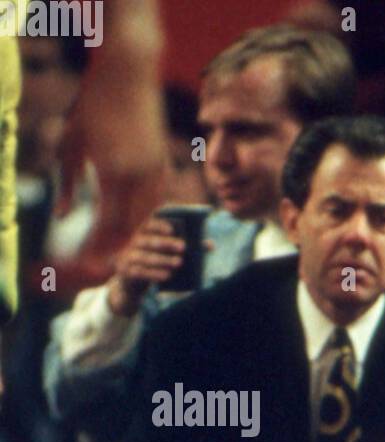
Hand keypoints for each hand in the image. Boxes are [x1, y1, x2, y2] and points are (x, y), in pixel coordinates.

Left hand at [57, 0, 167, 268]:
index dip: (97, 248)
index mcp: (116, 173)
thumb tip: (63, 216)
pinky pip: (154, 204)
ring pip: (146, 219)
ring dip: (130, 237)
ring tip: (115, 254)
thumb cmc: (95, 102)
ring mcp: (157, 174)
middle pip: (130, 228)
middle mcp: (142, 179)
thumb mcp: (71, 141)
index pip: (108, 224)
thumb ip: (67, 182)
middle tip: (98, 268)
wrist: (131, 73)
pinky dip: (142, 220)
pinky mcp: (164, 167)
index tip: (85, 265)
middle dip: (113, 251)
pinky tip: (132, 228)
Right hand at [106, 217, 189, 315]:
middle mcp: (134, 243)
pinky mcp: (127, 272)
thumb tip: (211, 245)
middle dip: (167, 243)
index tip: (173, 228)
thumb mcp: (166, 254)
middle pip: (149, 241)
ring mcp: (129, 257)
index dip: (160, 224)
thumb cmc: (155, 263)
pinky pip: (141, 272)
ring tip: (179, 263)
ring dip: (163, 259)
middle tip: (184, 247)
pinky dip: (154, 274)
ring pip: (146, 257)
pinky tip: (167, 276)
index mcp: (144, 234)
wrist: (132, 283)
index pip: (149, 224)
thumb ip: (187, 248)